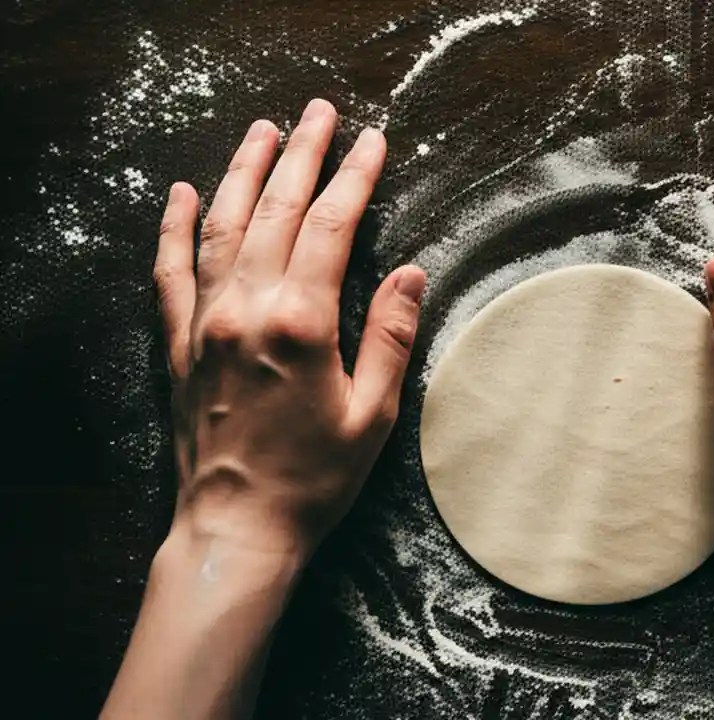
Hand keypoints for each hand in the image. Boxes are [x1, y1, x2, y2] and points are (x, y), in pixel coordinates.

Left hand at [154, 99, 424, 558]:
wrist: (237, 528)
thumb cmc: (315, 479)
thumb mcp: (374, 414)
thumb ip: (391, 336)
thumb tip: (408, 272)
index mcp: (301, 323)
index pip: (329, 227)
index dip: (354, 178)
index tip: (373, 141)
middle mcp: (247, 309)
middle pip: (274, 210)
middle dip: (301, 154)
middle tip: (320, 112)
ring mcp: (206, 322)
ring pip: (222, 226)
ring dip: (243, 172)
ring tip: (263, 130)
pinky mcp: (181, 343)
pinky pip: (171, 271)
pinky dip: (176, 227)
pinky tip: (184, 193)